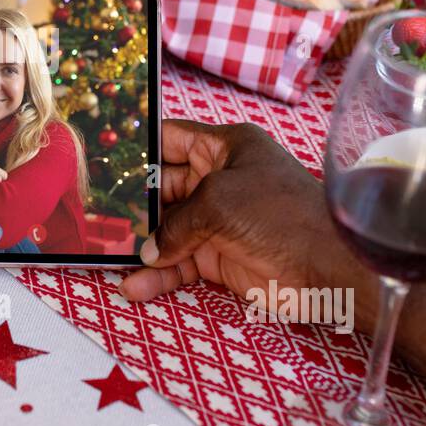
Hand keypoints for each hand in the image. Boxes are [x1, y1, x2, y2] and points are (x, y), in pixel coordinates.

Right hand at [121, 121, 349, 302]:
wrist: (330, 267)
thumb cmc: (282, 215)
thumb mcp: (220, 203)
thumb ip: (176, 222)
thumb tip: (150, 248)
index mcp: (224, 148)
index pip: (170, 139)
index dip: (139, 148)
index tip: (104, 160)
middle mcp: (218, 180)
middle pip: (161, 190)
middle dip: (131, 206)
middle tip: (95, 217)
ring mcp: (219, 221)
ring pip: (166, 231)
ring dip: (141, 246)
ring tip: (107, 260)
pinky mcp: (221, 258)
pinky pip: (179, 264)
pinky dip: (158, 276)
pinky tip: (135, 286)